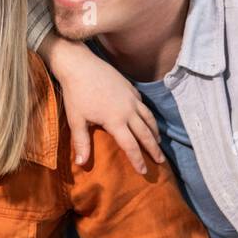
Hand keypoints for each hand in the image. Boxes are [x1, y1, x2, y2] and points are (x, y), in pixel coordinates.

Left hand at [48, 38, 162, 173]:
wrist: (80, 65)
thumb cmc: (76, 94)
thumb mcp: (76, 120)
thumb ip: (82, 142)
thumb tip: (81, 164)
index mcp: (116, 121)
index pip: (131, 146)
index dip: (138, 160)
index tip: (144, 172)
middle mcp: (128, 110)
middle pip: (146, 134)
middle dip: (154, 149)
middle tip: (161, 161)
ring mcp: (131, 98)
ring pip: (149, 118)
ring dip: (155, 132)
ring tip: (159, 142)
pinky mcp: (130, 88)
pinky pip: (143, 105)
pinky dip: (148, 115)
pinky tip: (147, 119)